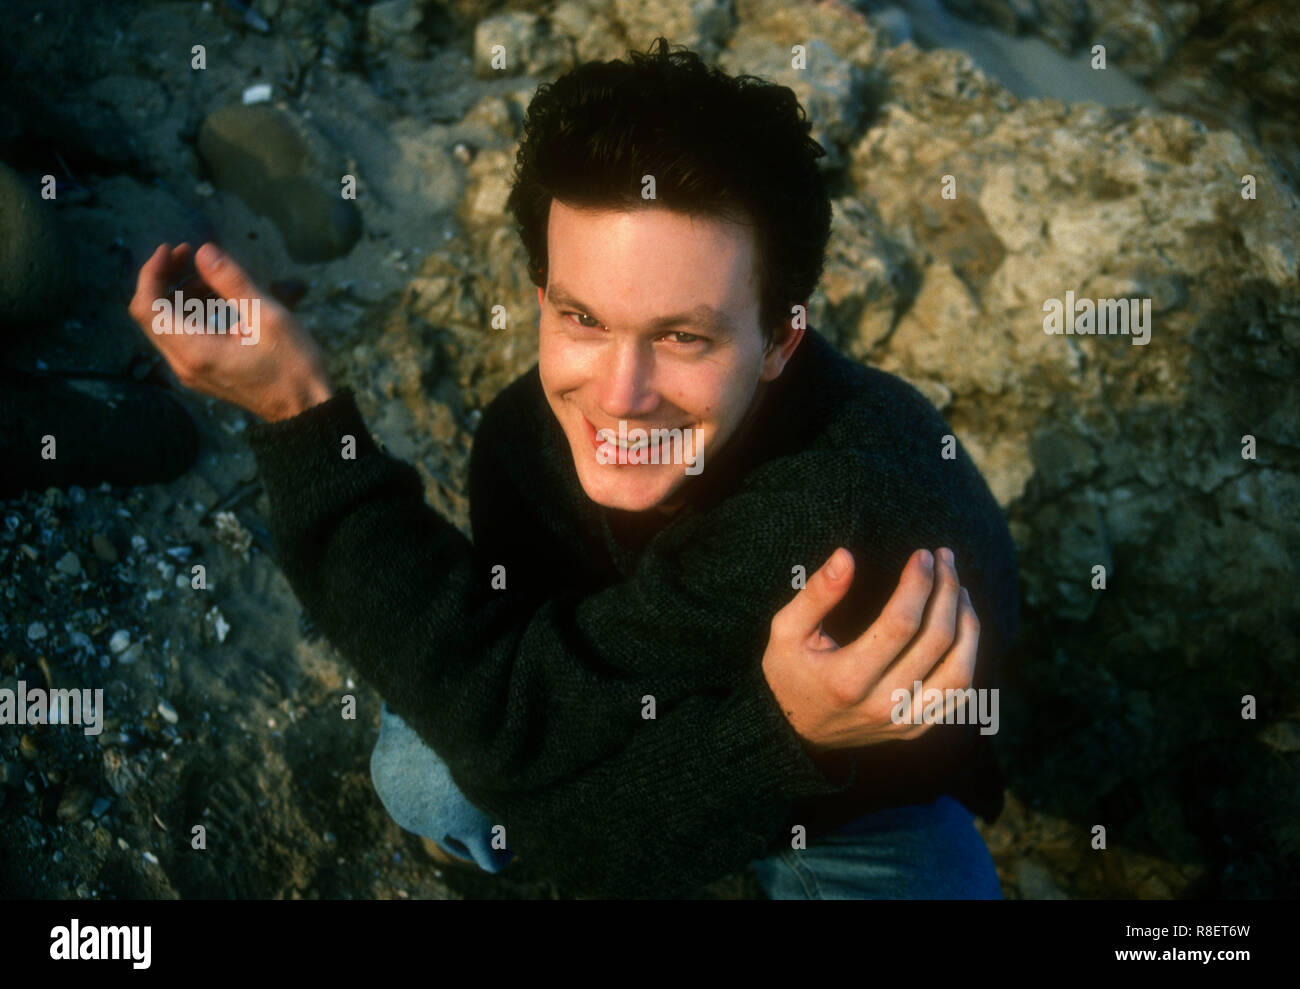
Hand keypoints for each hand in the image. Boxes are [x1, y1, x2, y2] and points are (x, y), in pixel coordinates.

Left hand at [128, 241, 334, 421]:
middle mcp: (184, 364)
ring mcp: (191, 371)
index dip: (152, 272)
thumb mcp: (268, 318)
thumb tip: (205, 251)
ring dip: (178, 294)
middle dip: (164, 278)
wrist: (305, 411)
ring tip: (211, 277)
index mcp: (195, 351)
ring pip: (165, 324)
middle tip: (190, 254)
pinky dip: (190, 312)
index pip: (147, 307)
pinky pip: (181, 336)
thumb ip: (232, 282)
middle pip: (150, 314)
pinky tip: (217, 299)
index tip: (174, 249)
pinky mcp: (202, 372)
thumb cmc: (294, 367)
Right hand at [762, 546, 979, 751]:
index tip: (921, 555)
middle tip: (944, 558)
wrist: (792, 733)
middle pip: (936, 640)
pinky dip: (967, 656)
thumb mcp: (787, 631)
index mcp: (848, 678)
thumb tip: (846, 555)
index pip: (901, 623)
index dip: (918, 583)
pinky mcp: (915, 729)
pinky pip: (959, 694)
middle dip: (946, 590)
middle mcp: (882, 705)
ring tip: (959, 589)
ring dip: (967, 623)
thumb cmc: (788, 673)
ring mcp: (903, 721)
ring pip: (959, 670)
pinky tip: (961, 628)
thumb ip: (816, 593)